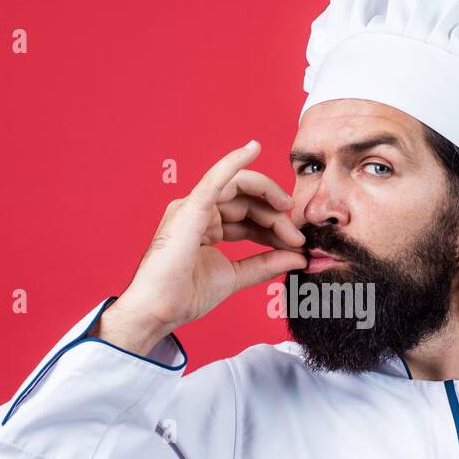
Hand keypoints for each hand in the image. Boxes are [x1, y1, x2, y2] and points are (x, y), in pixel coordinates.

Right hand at [99, 140, 307, 353]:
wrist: (159, 310)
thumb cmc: (184, 295)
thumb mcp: (235, 276)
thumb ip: (265, 264)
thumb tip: (298, 258)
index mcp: (206, 226)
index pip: (249, 217)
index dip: (275, 227)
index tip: (296, 244)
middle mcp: (199, 212)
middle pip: (247, 201)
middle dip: (276, 216)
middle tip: (297, 236)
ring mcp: (193, 207)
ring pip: (239, 188)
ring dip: (268, 196)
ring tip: (288, 213)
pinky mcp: (190, 208)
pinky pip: (215, 179)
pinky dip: (234, 162)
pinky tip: (253, 148)